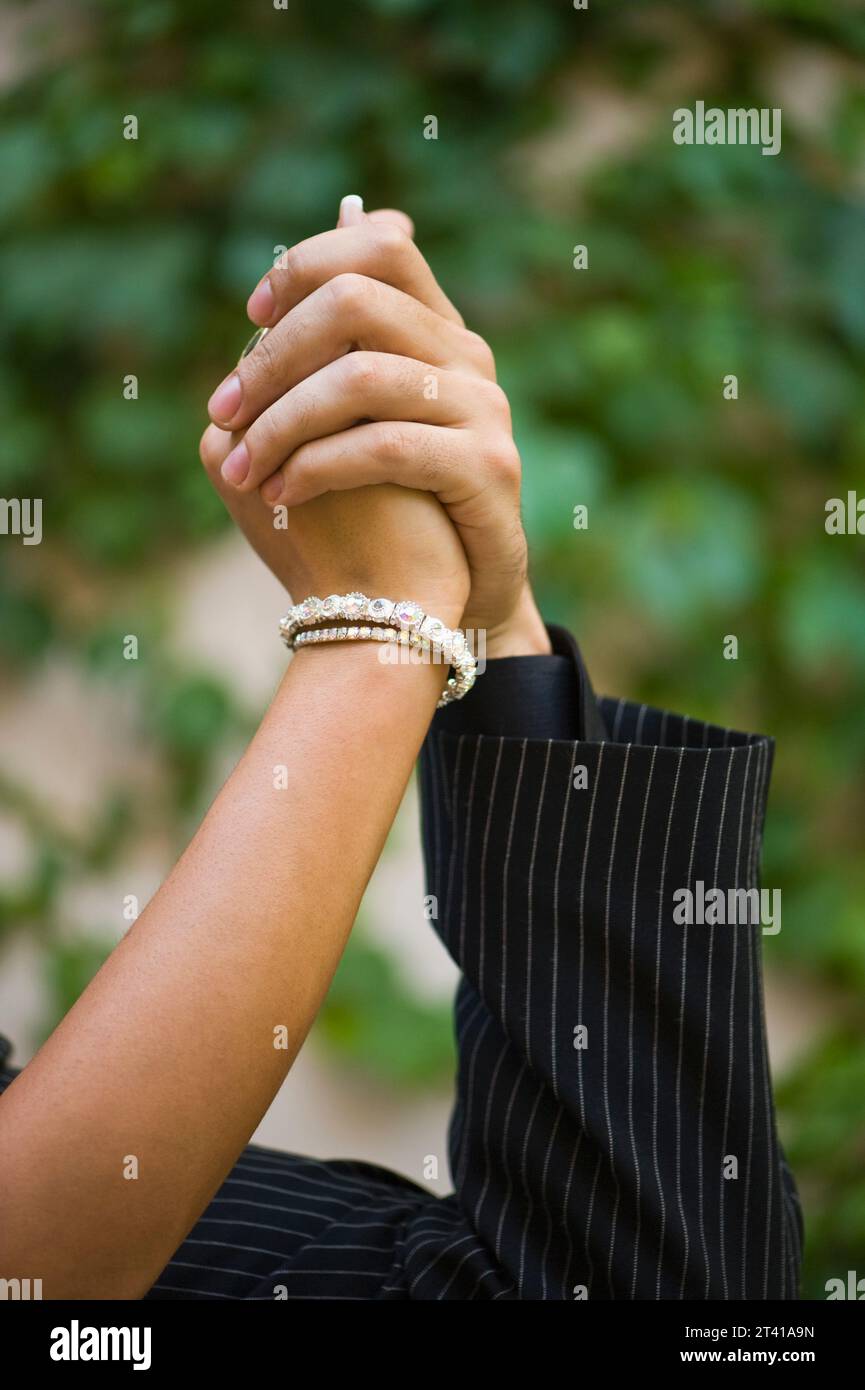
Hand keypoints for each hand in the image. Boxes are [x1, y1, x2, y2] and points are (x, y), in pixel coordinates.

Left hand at [201, 198, 549, 655]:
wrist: (433, 604)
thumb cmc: (375, 514)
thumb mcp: (344, 431)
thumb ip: (316, 372)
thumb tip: (260, 321)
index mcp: (435, 333)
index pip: (381, 245)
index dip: (307, 265)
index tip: (253, 315)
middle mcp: (467, 356)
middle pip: (356, 300)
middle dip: (273, 354)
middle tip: (225, 410)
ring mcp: (483, 409)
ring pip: (362, 377)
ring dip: (281, 422)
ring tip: (245, 469)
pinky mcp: (486, 468)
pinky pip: (385, 446)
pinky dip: (317, 466)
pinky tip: (282, 495)